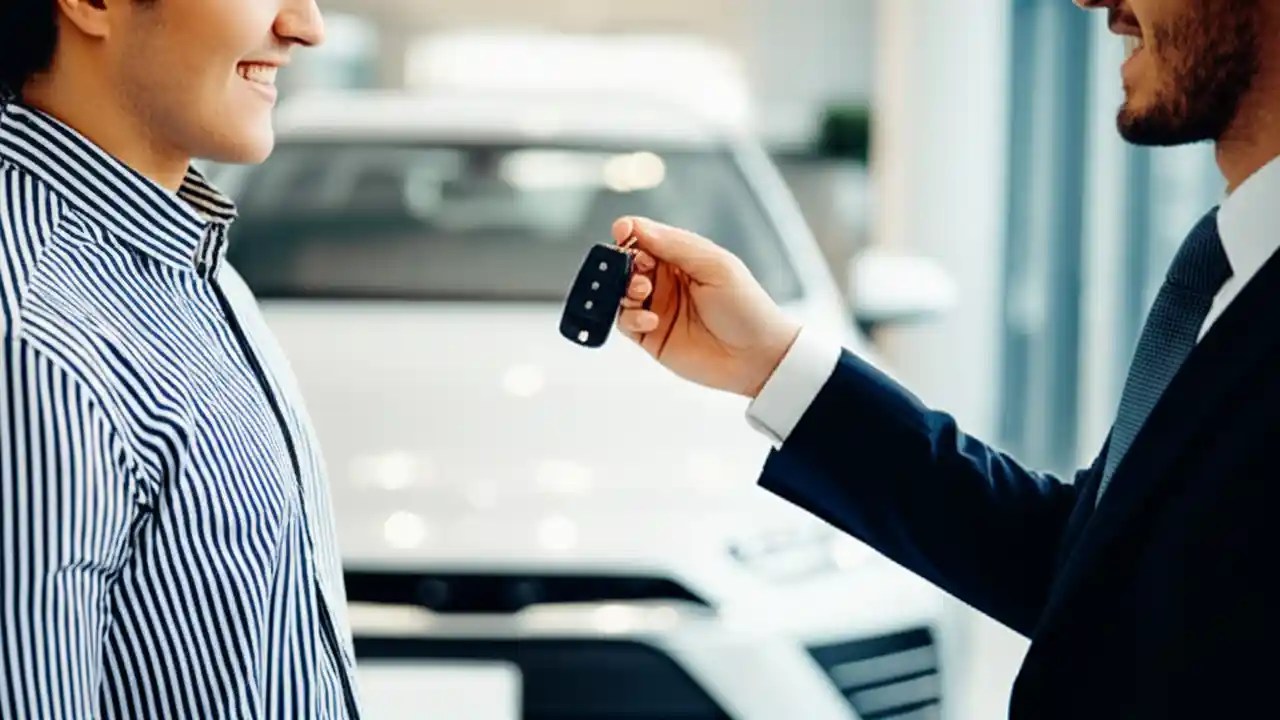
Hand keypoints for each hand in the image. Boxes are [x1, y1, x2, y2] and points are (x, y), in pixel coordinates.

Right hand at [611, 216, 800, 398]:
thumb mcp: (715, 266)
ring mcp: (656, 307)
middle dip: (623, 262)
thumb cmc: (746, 308)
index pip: (646, 237)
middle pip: (627, 262)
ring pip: (620, 291)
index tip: (622, 233)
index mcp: (682, 257)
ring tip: (643, 291)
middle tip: (638, 269)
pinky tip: (650, 320)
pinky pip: (624, 321)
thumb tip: (636, 227)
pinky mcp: (650, 336)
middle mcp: (666, 280)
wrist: (756, 356)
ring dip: (624, 288)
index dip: (630, 232)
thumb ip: (675, 246)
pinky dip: (629, 317)